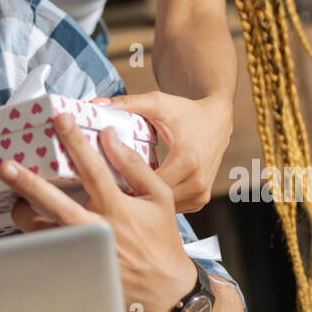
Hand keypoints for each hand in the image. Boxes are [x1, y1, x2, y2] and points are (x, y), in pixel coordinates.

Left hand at [0, 113, 197, 311]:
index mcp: (117, 208)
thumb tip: (110, 136)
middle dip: (27, 184)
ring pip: (40, 231)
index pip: (92, 169)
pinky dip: (33, 235)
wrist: (164, 289)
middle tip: (5, 167)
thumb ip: (134, 165)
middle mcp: (94, 229)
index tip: (60, 120)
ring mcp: (81, 250)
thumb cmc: (161, 238)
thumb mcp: (160, 197)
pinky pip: (43, 249)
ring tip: (16, 199)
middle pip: (53, 203)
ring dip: (23, 212)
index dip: (75, 142)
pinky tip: (28, 224)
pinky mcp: (73, 267)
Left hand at [92, 91, 232, 214]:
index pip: (148, 181)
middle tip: (104, 189)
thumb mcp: (157, 104)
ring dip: (142, 201)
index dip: (124, 180)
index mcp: (187, 160)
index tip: (103, 178)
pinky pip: (171, 206)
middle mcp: (197, 182)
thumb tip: (95, 105)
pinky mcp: (199, 200)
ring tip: (118, 193)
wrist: (217, 121)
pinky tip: (138, 193)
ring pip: (162, 207)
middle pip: (154, 198)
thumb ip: (127, 104)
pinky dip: (154, 201)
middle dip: (130, 193)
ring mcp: (200, 194)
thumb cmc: (185, 111)